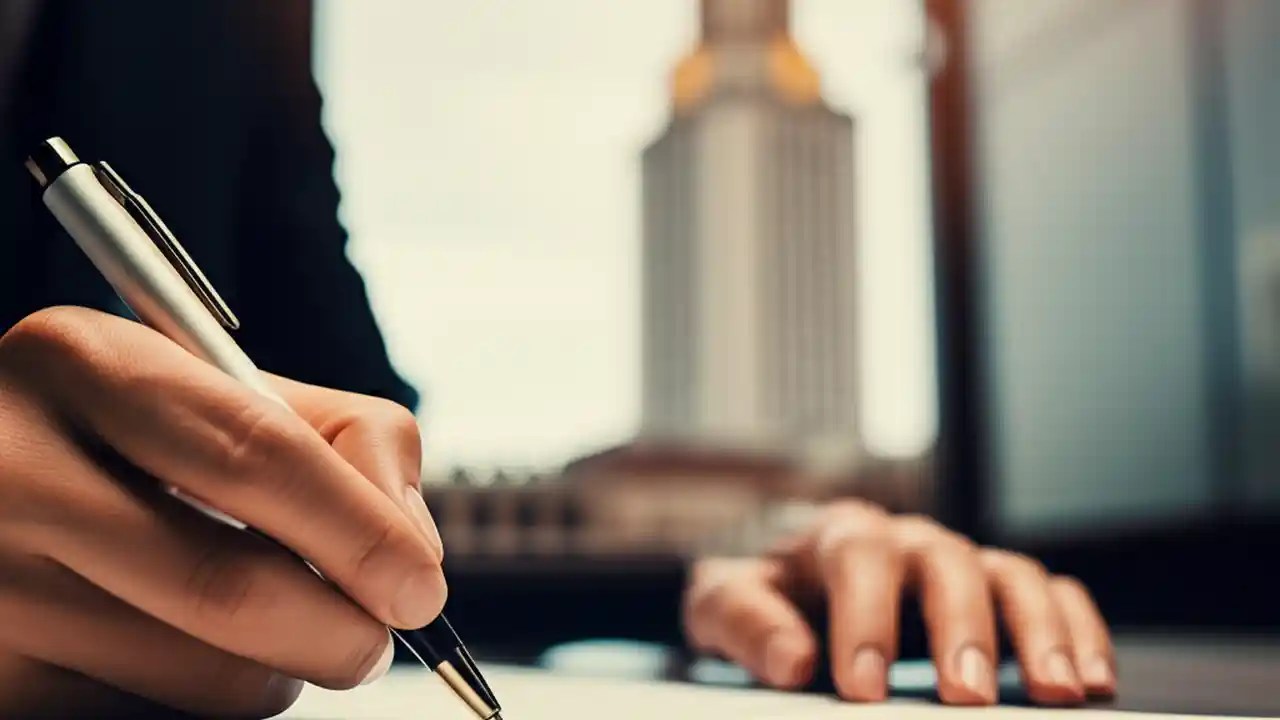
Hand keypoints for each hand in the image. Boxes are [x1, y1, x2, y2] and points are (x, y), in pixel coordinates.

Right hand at [0, 307, 445, 717]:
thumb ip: (341, 436)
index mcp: (84, 362)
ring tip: (257, 628)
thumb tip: (414, 550)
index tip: (421, 588)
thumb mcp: (215, 391)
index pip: (257, 453)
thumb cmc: (126, 438)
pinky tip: (173, 651)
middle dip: (338, 630)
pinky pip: (145, 717)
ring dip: (272, 673)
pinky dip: (199, 702)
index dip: (359, 530)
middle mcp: (13, 469)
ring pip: (200, 676)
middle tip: (372, 641)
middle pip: (229, 587)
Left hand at [683, 501, 1114, 705]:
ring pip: (1012, 575)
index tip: (863, 688)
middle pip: (948, 563)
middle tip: (967, 698)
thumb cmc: (765, 598)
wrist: (793, 586)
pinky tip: (1092, 682)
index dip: (864, 620)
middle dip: (962, 630)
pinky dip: (1079, 631)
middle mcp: (909, 541)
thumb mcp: (723, 604)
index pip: (860, 559)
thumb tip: (793, 661)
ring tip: (1056, 693)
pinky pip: (1053, 595)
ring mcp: (961, 564)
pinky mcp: (998, 593)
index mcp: (840, 536)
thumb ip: (745, 623)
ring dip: (1039, 632)